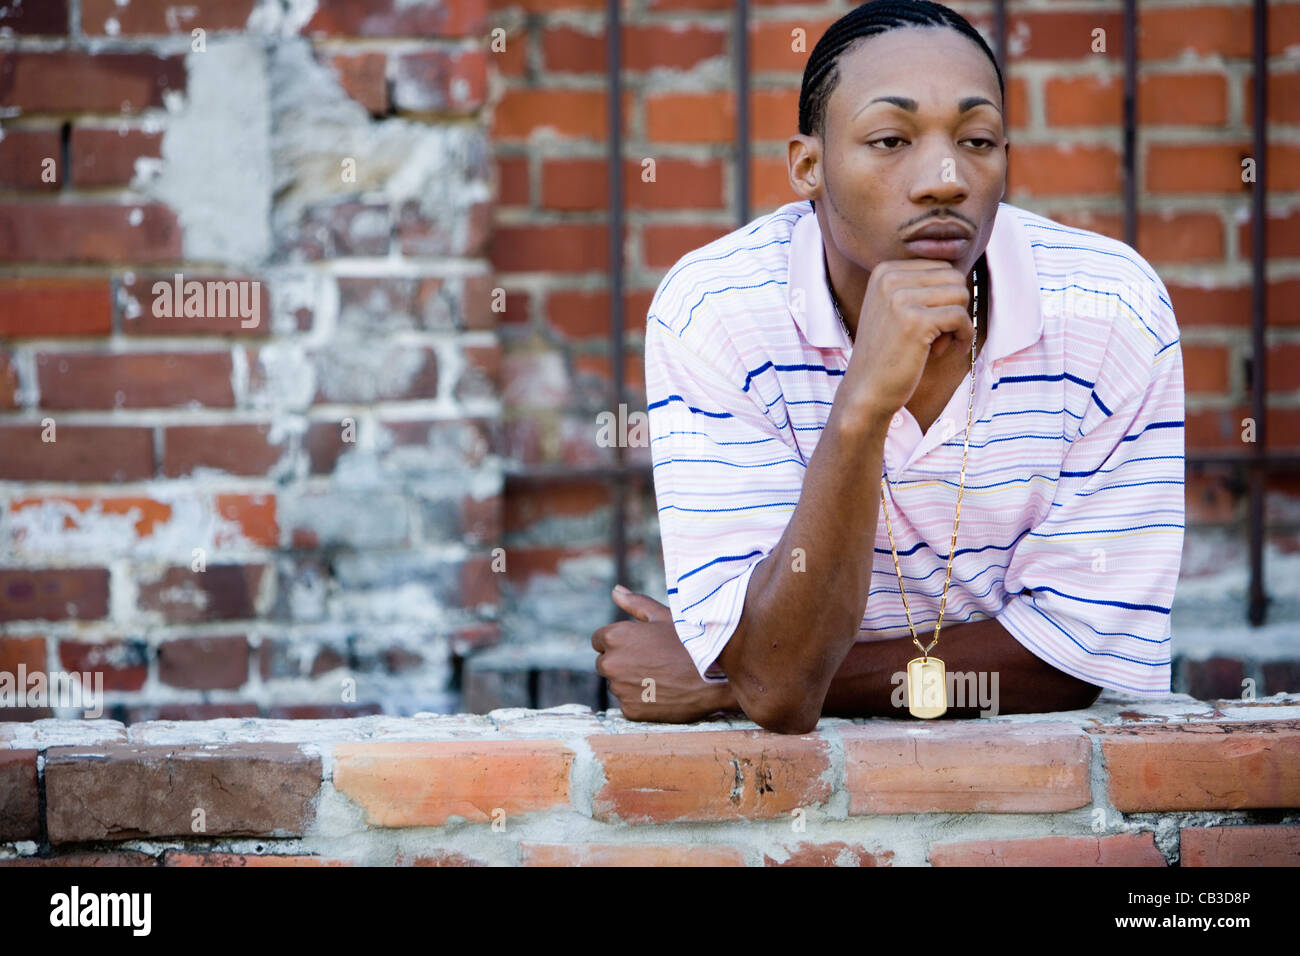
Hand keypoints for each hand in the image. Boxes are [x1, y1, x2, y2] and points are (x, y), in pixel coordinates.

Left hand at [591, 586, 731, 722]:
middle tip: (654, 661)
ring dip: (632, 682)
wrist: (716, 679)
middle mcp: (611, 663)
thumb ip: (636, 603)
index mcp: (615, 636)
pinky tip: (664, 692)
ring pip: (618, 685)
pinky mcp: (630, 711)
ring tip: (662, 676)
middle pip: (605, 664)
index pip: (599, 641)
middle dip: (622, 662)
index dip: (619, 642)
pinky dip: (643, 701)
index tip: (639, 645)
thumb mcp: (664, 617)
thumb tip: (615, 591)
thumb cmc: (691, 643)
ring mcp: (620, 689)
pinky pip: (629, 704)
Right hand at [845, 259, 974, 416]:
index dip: (944, 296)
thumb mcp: (896, 309)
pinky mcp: (915, 321)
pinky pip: (961, 317)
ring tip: (936, 342)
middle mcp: (889, 278)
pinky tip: (948, 350)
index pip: (940, 266)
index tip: (929, 322)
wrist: (866, 390)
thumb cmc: (888, 353)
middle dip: (954, 306)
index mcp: (884, 271)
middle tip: (937, 334)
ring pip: (960, 293)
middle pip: (953, 277)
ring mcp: (900, 298)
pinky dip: (964, 335)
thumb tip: (962, 272)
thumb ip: (921, 286)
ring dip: (958, 322)